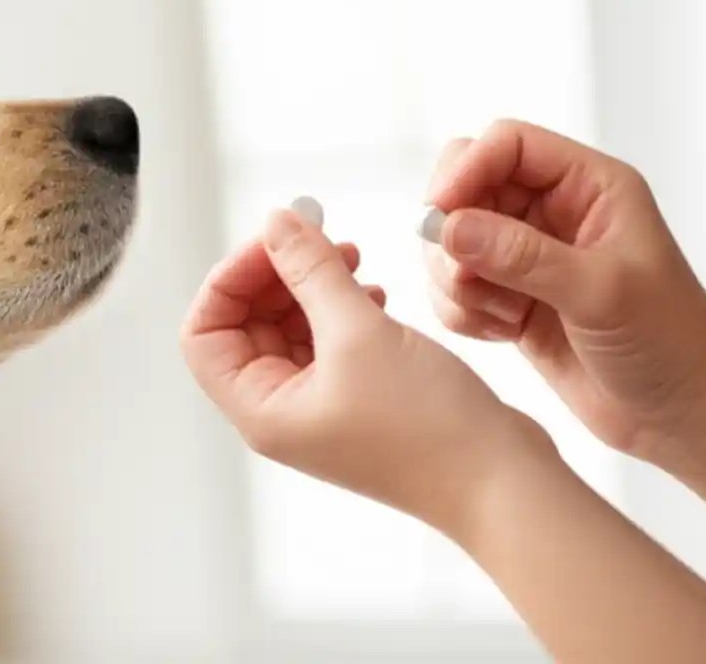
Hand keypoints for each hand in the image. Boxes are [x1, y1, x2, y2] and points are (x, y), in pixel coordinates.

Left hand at [180, 210, 555, 533]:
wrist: (502, 482)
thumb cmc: (428, 427)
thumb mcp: (359, 332)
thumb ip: (311, 270)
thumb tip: (276, 222)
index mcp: (259, 409)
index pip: (204, 333)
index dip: (230, 279)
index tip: (274, 238)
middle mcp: (280, 411)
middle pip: (246, 325)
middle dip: (276, 273)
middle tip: (318, 233)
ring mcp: (319, 406)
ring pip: (291, 327)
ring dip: (313, 285)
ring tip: (353, 256)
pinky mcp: (357, 398)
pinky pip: (329, 341)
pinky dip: (343, 308)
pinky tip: (376, 293)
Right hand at [424, 119, 705, 496]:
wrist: (677, 413)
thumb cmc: (669, 344)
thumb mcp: (601, 291)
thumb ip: (522, 255)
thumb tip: (449, 226)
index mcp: (589, 187)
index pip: (507, 144)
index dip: (466, 169)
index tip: (440, 213)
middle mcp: (553, 213)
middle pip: (466, 186)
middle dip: (451, 230)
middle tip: (462, 274)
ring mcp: (526, 256)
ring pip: (450, 241)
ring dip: (457, 280)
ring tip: (503, 314)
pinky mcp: (508, 298)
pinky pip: (452, 288)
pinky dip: (460, 311)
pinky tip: (502, 333)